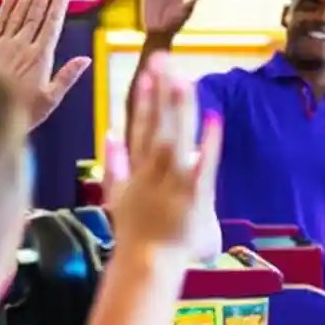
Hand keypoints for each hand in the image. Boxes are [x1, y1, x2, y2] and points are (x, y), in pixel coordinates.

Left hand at [0, 0, 91, 129]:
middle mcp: (23, 45)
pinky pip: (1, 20)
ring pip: (21, 10)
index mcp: (41, 56)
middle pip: (37, 10)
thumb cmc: (23, 112)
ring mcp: (6, 44)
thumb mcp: (51, 99)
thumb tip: (86, 59)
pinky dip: (7, 3)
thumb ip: (67, 76)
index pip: (52, 21)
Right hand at [106, 52, 222, 254]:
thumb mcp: (116, 195)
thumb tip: (110, 134)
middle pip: (158, 124)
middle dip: (161, 91)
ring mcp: (174, 181)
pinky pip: (203, 164)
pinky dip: (208, 143)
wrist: (147, 264)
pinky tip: (214, 119)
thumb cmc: (135, 233)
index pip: (141, 127)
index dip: (144, 100)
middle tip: (164, 60)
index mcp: (137, 169)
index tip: (147, 74)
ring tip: (184, 79)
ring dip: (180, 109)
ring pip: (177, 137)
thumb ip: (114, 164)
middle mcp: (154, 170)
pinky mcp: (195, 195)